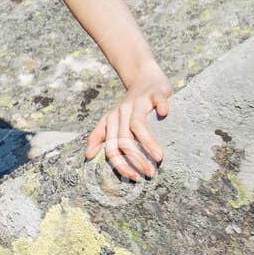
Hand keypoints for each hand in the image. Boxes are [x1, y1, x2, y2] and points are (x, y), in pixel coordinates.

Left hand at [85, 66, 172, 180]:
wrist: (144, 77)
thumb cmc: (131, 105)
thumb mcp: (112, 119)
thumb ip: (99, 136)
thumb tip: (88, 155)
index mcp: (111, 120)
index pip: (111, 147)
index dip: (121, 164)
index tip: (133, 177)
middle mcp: (122, 112)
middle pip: (124, 139)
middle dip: (135, 159)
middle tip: (149, 173)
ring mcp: (139, 102)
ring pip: (138, 124)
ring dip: (147, 142)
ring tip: (159, 158)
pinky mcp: (155, 93)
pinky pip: (157, 100)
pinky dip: (161, 107)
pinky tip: (165, 114)